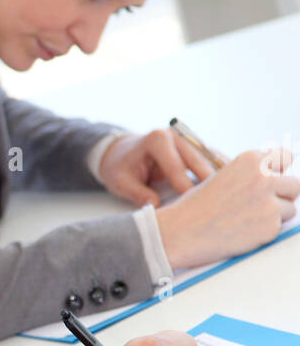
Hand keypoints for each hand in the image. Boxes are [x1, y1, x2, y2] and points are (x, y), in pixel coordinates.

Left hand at [99, 129, 216, 205]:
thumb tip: (156, 208)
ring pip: (210, 162)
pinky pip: (212, 163)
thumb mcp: (120, 182)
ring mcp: (188, 141)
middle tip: (215, 208)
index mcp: (157, 139)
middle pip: (199, 163)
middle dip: (208, 186)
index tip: (194, 208)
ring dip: (218, 181)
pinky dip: (219, 176)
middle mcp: (177, 136)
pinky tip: (226, 193)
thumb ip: (138, 194)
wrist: (121, 153)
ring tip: (225, 202)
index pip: (176, 167)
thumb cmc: (120, 167)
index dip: (186, 189)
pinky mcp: (195, 149)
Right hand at [156, 149, 299, 269]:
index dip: (280, 171)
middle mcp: (263, 177)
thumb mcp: (223, 177)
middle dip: (282, 195)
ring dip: (274, 215)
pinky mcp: (270, 226)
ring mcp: (269, 202)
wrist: (181, 232)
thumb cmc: (196, 207)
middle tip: (262, 205)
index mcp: (250, 160)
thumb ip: (251, 174)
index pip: (286, 157)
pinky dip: (264, 232)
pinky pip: (279, 228)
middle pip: (295, 184)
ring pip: (290, 208)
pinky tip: (242, 232)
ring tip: (246, 220)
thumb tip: (277, 177)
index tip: (274, 179)